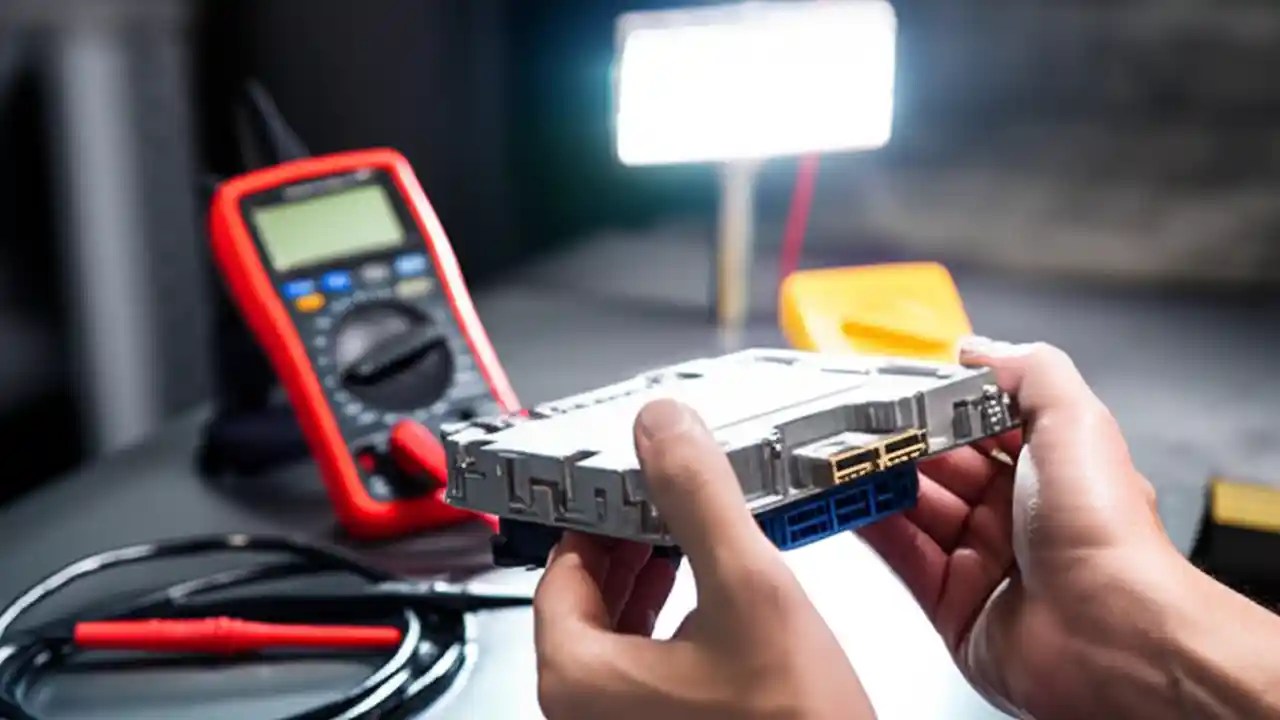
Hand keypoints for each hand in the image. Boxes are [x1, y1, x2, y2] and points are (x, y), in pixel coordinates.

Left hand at [534, 399, 876, 719]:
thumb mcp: (750, 588)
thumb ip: (699, 497)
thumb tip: (664, 429)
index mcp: (578, 676)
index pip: (561, 566)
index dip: (600, 511)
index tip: (630, 479)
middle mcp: (585, 711)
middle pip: (586, 598)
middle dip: (628, 541)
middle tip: (664, 501)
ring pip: (616, 633)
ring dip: (650, 578)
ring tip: (690, 540)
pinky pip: (645, 666)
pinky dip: (669, 623)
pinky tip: (710, 603)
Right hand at [861, 339, 1186, 717]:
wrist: (1107, 634)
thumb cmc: (1106, 534)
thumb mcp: (1074, 420)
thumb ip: (1028, 372)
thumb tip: (978, 349)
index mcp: (1051, 470)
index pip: (980, 426)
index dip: (939, 407)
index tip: (900, 393)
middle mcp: (1018, 516)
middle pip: (941, 468)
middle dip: (900, 446)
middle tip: (859, 426)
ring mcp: (985, 561)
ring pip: (916, 511)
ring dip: (879, 484)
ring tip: (841, 459)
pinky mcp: (954, 605)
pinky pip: (903, 558)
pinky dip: (873, 529)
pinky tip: (848, 505)